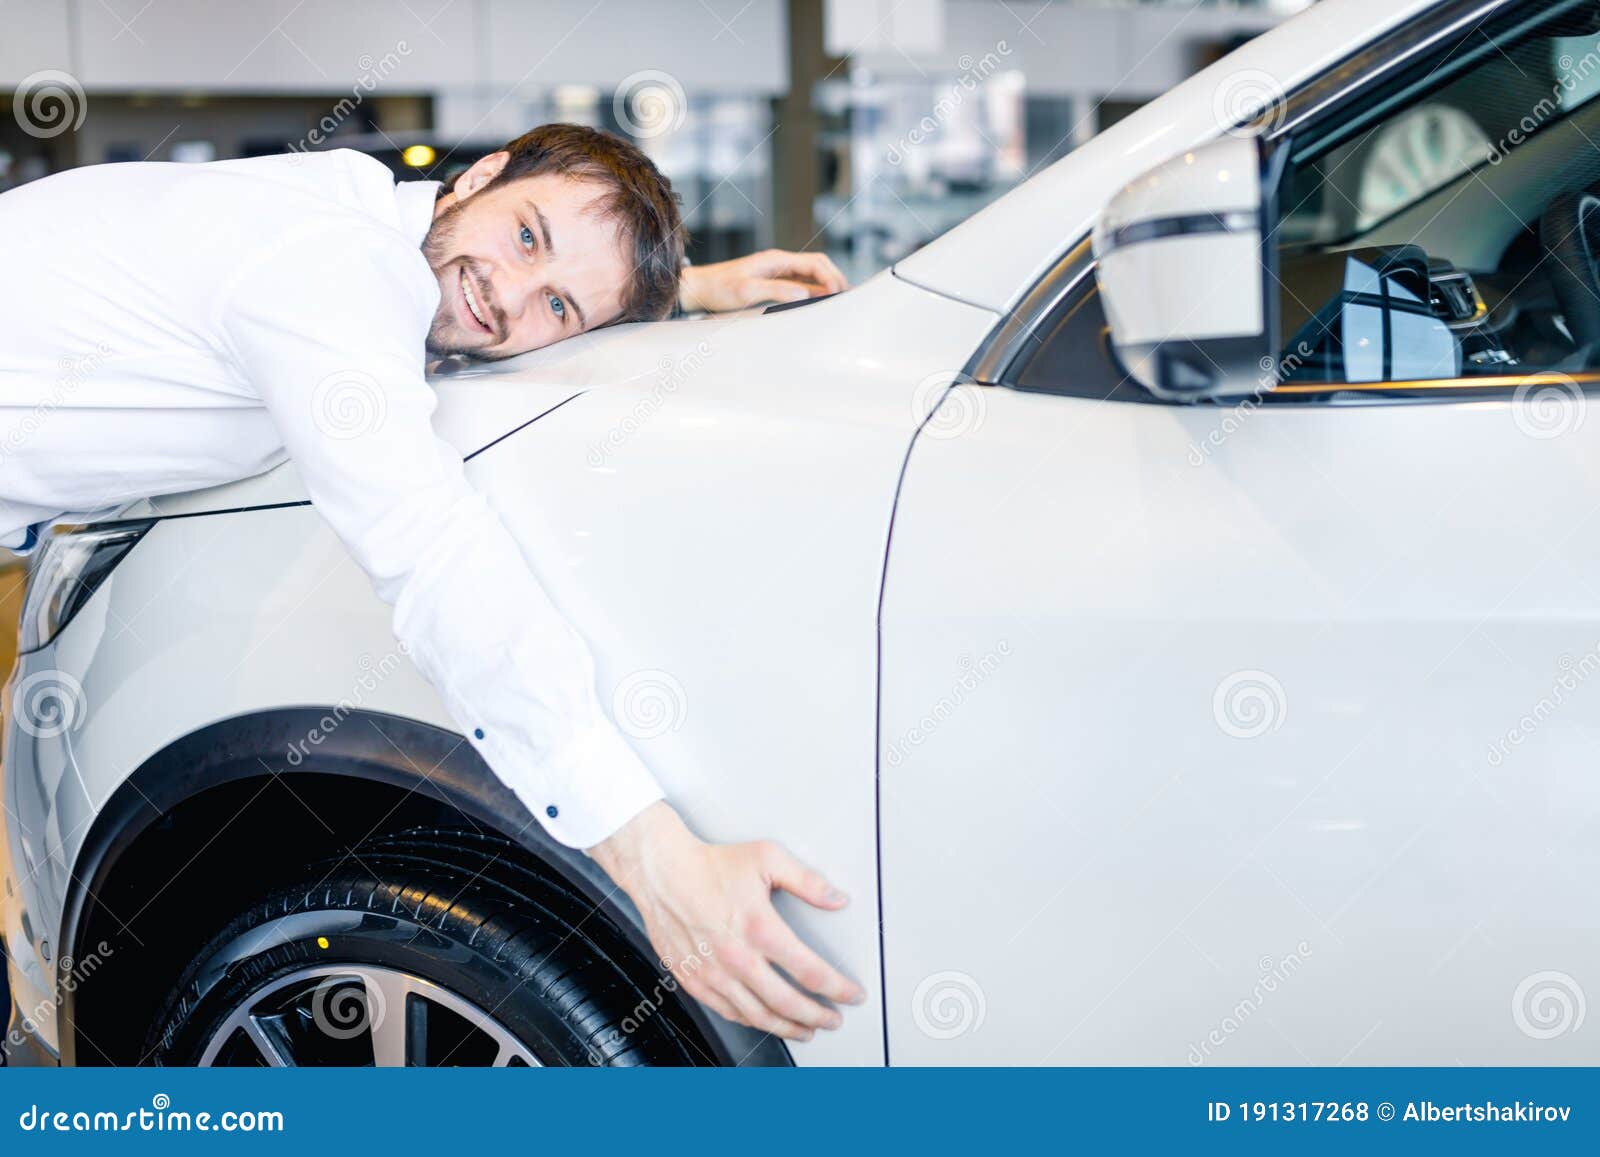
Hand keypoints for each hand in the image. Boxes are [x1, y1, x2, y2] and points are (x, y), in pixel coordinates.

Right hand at [588, 801, 865, 1040]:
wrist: (661, 871)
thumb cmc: (710, 864)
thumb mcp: (767, 859)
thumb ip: (807, 881)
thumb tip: (836, 899)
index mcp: (760, 928)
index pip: (810, 972)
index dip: (838, 989)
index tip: (851, 994)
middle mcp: (737, 957)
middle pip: (788, 1003)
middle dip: (817, 1017)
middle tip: (832, 1020)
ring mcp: (713, 974)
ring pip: (758, 1016)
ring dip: (787, 1027)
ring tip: (805, 1030)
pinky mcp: (693, 980)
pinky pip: (728, 1012)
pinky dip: (752, 1021)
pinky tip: (764, 1020)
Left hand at [677, 249, 849, 312]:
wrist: (700, 288)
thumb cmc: (719, 287)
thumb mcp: (746, 290)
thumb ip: (775, 290)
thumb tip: (803, 293)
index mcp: (776, 260)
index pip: (815, 263)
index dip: (831, 278)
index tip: (839, 294)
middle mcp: (780, 263)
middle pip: (819, 266)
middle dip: (836, 279)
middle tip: (847, 298)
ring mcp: (778, 272)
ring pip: (812, 275)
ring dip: (827, 286)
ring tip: (840, 302)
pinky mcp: (774, 282)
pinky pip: (802, 284)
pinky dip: (815, 292)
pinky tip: (820, 303)